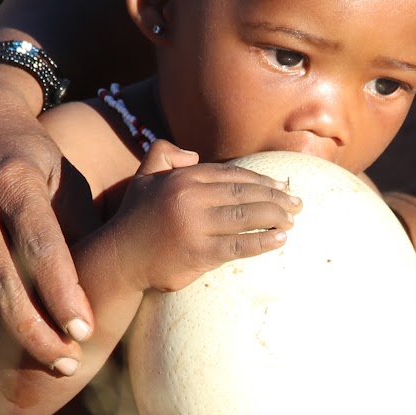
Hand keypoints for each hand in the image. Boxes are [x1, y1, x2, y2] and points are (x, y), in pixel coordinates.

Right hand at [0, 69, 91, 369]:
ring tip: (7, 312)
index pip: (42, 250)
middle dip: (34, 333)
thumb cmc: (32, 160)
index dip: (63, 296)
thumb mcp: (66, 178)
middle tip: (66, 364)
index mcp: (16, 184)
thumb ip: (77, 227)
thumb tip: (97, 288)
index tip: (83, 334)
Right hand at [103, 140, 299, 292]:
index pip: (232, 175)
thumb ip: (163, 154)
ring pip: (247, 216)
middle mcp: (190, 197)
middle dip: (276, 197)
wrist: (117, 260)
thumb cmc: (134, 220)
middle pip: (245, 193)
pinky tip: (280, 240)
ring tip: (292, 220)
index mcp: (183, 178)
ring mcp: (195, 225)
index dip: (260, 181)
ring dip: (276, 217)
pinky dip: (263, 241)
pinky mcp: (199, 252)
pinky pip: (240, 245)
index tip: (280, 186)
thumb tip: (194, 153)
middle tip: (298, 203)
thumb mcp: (143, 178)